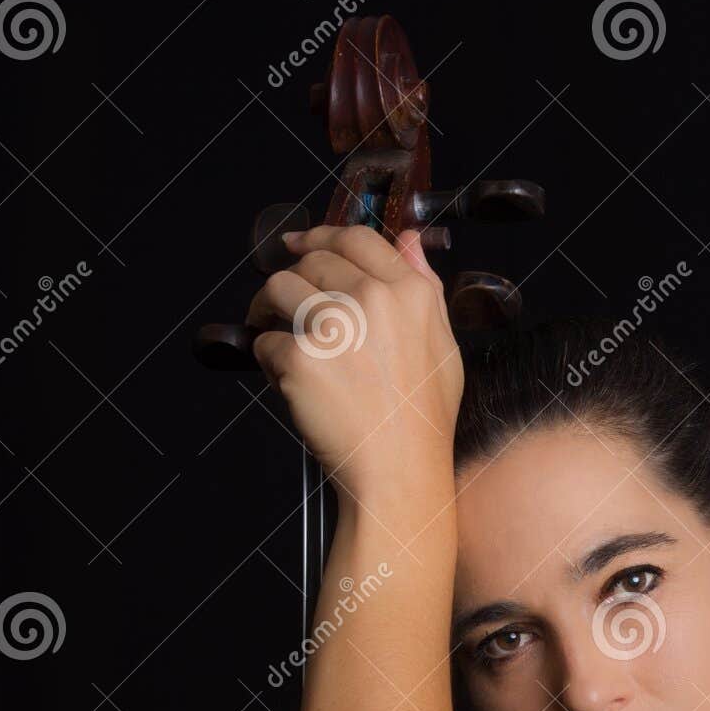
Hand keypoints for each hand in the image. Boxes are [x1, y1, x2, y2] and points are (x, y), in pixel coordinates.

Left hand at [245, 224, 462, 502]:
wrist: (399, 474)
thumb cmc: (422, 422)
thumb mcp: (443, 348)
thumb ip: (426, 289)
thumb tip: (407, 239)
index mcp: (411, 293)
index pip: (357, 238)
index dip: (322, 236)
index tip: (299, 244)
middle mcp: (373, 298)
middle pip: (313, 262)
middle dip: (292, 276)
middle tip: (278, 300)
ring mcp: (334, 325)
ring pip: (279, 289)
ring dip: (267, 307)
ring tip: (270, 331)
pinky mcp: (300, 357)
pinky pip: (266, 342)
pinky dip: (268, 361)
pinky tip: (287, 382)